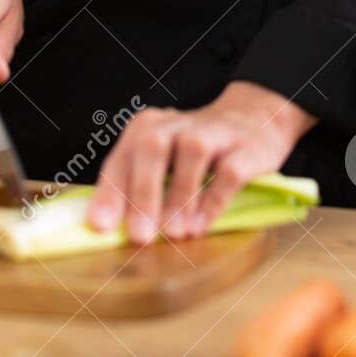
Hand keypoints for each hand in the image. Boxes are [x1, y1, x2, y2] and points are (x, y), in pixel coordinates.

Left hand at [85, 80, 317, 245]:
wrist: (254, 120)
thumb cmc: (195, 154)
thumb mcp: (164, 162)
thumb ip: (138, 188)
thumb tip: (111, 232)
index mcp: (148, 127)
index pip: (122, 156)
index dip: (110, 191)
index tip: (101, 226)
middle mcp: (176, 124)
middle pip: (152, 146)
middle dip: (142, 193)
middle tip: (140, 236)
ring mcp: (214, 132)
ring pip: (191, 152)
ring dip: (179, 196)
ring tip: (175, 234)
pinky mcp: (246, 147)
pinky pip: (228, 171)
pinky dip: (213, 200)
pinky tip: (201, 226)